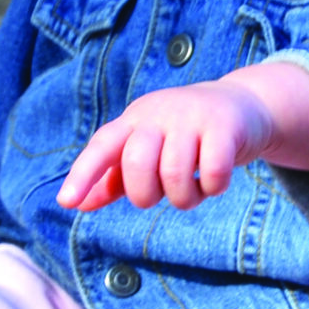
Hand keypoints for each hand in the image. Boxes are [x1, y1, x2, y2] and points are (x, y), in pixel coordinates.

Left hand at [58, 62, 308, 212]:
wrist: (242, 104)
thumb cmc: (185, 134)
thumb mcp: (148, 149)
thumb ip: (113, 178)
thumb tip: (75, 204)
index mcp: (134, 120)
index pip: (102, 145)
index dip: (83, 174)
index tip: (67, 202)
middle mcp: (159, 114)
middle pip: (137, 162)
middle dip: (146, 194)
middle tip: (161, 194)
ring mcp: (193, 117)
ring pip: (175, 173)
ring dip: (184, 198)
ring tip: (193, 192)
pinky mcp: (225, 127)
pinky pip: (213, 171)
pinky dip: (213, 187)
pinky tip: (215, 182)